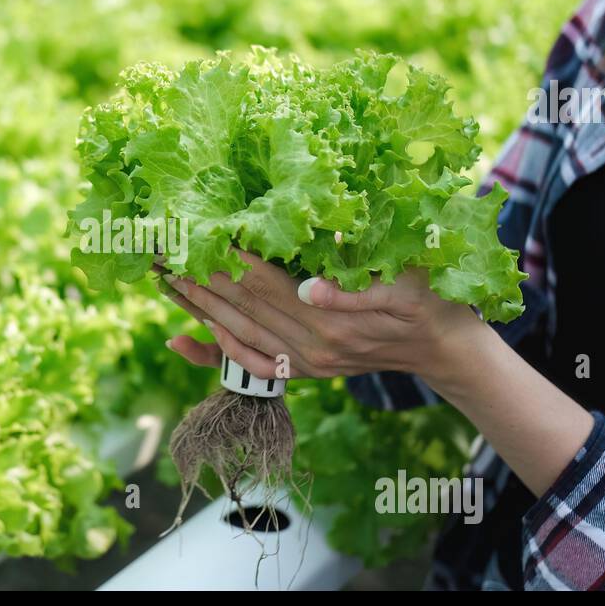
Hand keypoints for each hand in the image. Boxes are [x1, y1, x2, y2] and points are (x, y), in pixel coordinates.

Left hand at [159, 250, 486, 383]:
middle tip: (159, 250)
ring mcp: (303, 363)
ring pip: (237, 333)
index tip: (192, 235)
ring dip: (197, 306)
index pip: (264, 283)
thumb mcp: (407, 284)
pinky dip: (212, 352)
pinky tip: (180, 338)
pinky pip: (248, 364)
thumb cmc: (430, 301)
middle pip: (241, 307)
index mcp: (331, 322)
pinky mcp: (302, 370)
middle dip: (199, 277)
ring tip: (162, 278)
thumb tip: (308, 288)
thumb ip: (356, 289)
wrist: (444, 349)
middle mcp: (310, 347)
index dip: (225, 257)